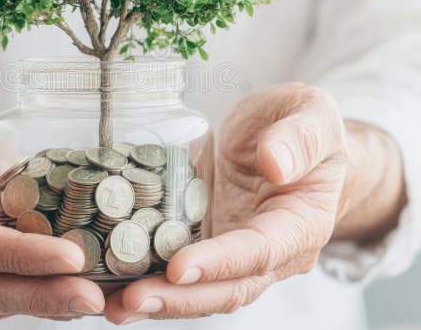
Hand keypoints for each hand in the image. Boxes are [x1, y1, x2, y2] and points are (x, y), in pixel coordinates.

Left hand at [104, 82, 404, 322]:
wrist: (290, 142)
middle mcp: (270, 254)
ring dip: (157, 302)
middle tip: (131, 300)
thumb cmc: (304, 127)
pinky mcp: (205, 245)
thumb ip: (300, 137)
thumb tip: (275, 163)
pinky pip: (177, 271)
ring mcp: (234, 255)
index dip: (219, 262)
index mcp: (300, 224)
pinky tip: (109, 284)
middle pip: (225, 289)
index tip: (178, 267)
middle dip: (178, 298)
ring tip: (111, 306)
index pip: (260, 251)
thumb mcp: (311, 114)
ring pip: (199, 291)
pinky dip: (145, 281)